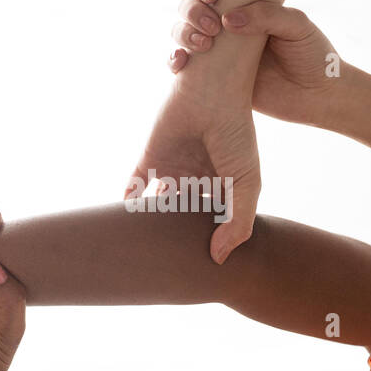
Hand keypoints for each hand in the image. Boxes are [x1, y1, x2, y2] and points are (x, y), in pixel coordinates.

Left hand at [133, 84, 259, 264]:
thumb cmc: (235, 135)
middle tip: (167, 276)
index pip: (212, 226)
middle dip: (175, 244)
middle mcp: (194, 183)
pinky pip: (133, 189)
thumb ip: (237, 223)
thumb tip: (217, 260)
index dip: (208, 248)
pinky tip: (123, 231)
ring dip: (149, 230)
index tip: (201, 278)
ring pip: (156, 210)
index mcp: (221, 189)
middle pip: (181, 222)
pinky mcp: (147, 160)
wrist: (211, 93)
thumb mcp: (247, 183)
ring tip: (142, 262)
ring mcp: (170, 172)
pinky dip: (127, 208)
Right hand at [169, 0, 344, 125]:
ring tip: (204, 45)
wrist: (319, 98)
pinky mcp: (210, 79)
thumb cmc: (313, 56)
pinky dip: (174, 60)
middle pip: (190, 6)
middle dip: (192, 10)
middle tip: (213, 26)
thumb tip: (228, 20)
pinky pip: (182, 66)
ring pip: (182, 32)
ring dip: (183, 33)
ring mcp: (217, 53)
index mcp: (245, 7)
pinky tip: (181, 62)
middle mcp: (226, 26)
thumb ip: (267, 15)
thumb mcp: (298, 26)